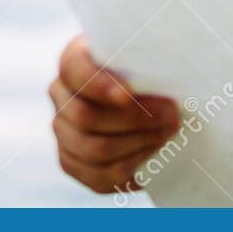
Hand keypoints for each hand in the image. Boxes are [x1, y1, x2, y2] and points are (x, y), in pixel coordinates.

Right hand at [48, 34, 180, 193]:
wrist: (152, 101)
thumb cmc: (152, 71)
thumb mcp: (149, 57)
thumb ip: (147, 61)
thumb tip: (160, 78)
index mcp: (74, 59)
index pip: (74, 70)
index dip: (99, 85)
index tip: (128, 96)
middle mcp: (61, 94)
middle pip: (86, 116)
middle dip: (135, 119)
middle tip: (171, 116)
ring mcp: (62, 131)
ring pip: (95, 148)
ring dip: (138, 142)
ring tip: (168, 133)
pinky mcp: (71, 162)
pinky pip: (99, 174)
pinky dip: (132, 164)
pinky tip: (154, 151)